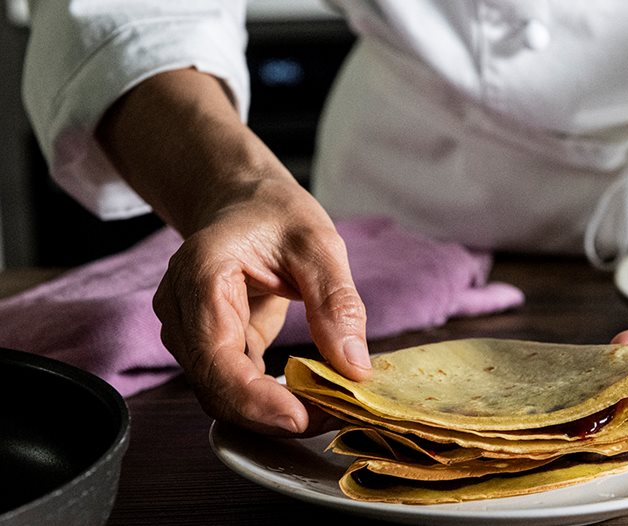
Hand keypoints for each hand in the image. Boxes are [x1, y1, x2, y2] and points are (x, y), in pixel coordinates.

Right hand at [96, 69, 371, 433]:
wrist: (243, 203)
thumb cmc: (274, 215)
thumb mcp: (318, 245)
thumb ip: (336, 303)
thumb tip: (354, 368)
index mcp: (201, 277)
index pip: (215, 359)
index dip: (256, 400)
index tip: (305, 418)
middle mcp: (180, 311)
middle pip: (215, 389)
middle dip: (272, 414)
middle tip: (333, 416)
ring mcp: (187, 332)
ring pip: (221, 396)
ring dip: (272, 412)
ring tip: (328, 407)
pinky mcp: (208, 347)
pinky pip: (233, 386)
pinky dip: (270, 399)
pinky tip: (310, 397)